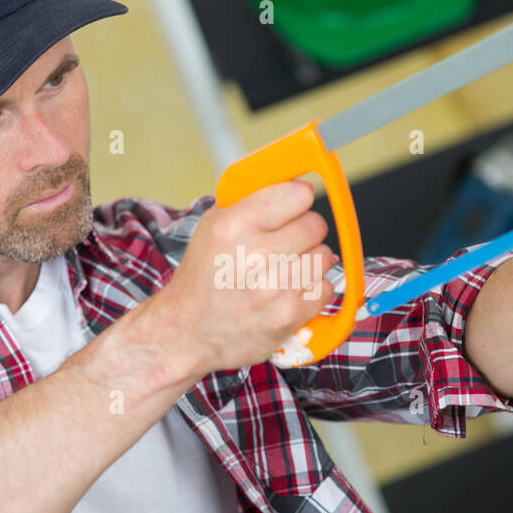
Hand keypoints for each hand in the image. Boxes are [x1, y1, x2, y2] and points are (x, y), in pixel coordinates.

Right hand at [148, 180, 335, 374]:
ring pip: (324, 256)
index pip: (297, 194)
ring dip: (310, 261)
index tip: (295, 205)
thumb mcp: (212, 227)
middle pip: (315, 225)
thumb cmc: (203, 278)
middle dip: (304, 231)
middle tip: (288, 242)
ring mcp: (274, 288)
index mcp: (234, 225)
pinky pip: (326, 288)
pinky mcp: (288, 316)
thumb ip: (251, 201)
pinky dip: (312, 291)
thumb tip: (292, 180)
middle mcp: (254, 255)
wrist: (186, 333)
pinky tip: (289, 293)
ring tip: (285, 270)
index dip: (298, 198)